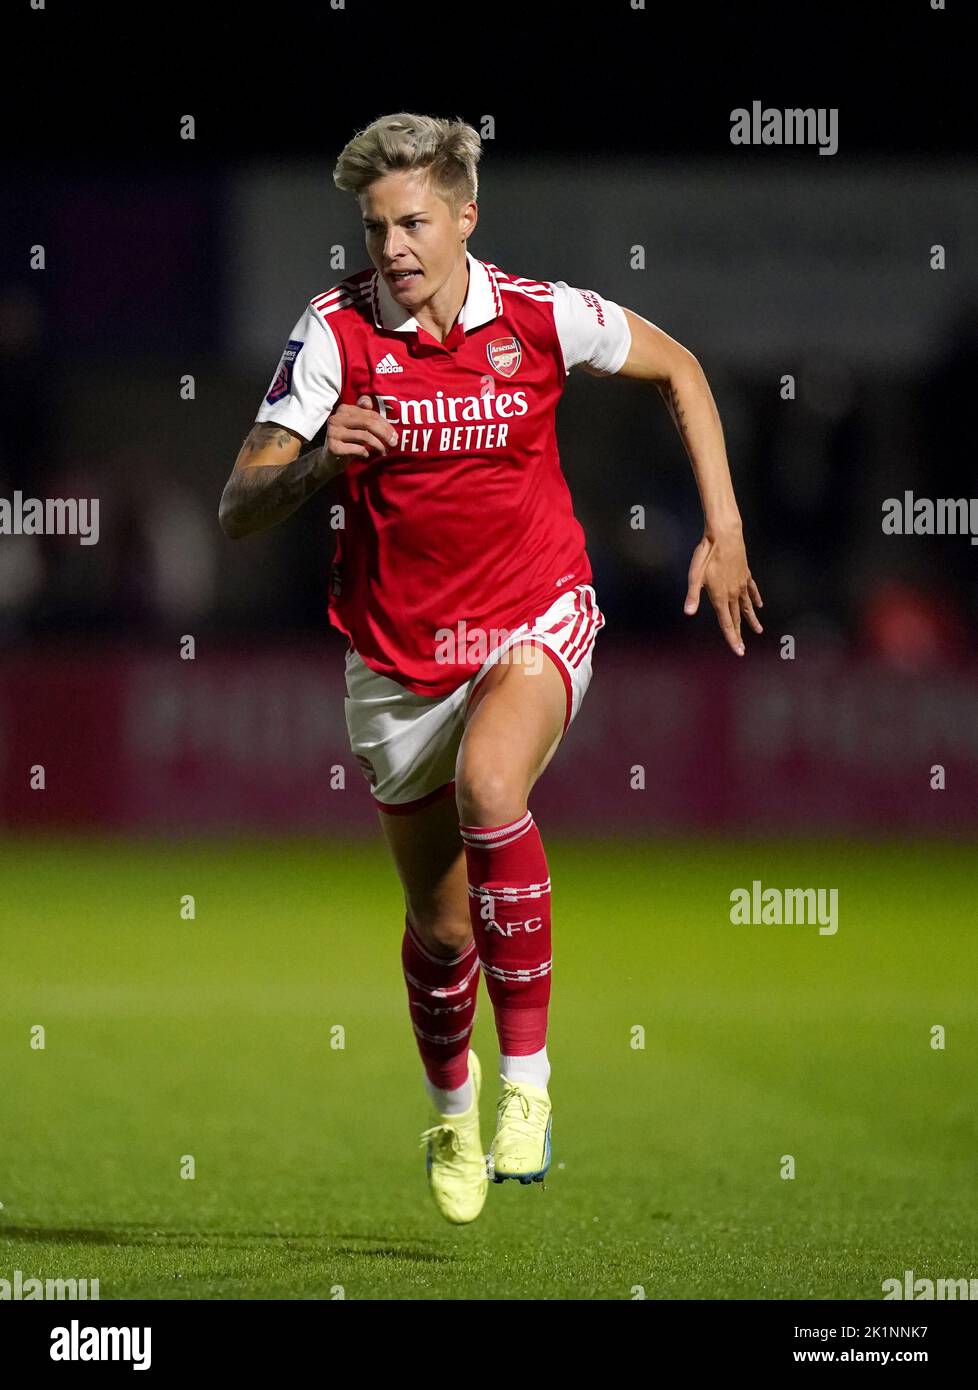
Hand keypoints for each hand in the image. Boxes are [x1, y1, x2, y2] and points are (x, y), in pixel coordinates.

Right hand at [320, 397, 398, 477]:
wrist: (329, 460)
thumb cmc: (347, 441)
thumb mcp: (356, 425)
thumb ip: (363, 413)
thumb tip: (368, 401)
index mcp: (344, 409)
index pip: (370, 414)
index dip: (385, 424)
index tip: (394, 435)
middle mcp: (336, 418)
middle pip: (368, 423)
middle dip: (384, 434)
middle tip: (394, 444)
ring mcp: (333, 433)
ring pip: (364, 436)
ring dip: (378, 445)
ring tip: (383, 452)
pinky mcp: (333, 447)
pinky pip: (357, 449)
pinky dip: (366, 453)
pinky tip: (366, 455)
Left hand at [684, 521, 762, 654]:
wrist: (725, 535)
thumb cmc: (707, 554)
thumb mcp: (695, 575)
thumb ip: (693, 596)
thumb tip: (688, 613)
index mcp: (720, 597)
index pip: (727, 623)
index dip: (732, 638)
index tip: (739, 651)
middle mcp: (733, 593)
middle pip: (737, 618)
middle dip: (739, 634)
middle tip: (743, 649)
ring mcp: (741, 584)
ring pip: (747, 606)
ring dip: (752, 619)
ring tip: (759, 630)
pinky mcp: (745, 574)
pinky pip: (752, 590)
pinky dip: (756, 598)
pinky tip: (759, 604)